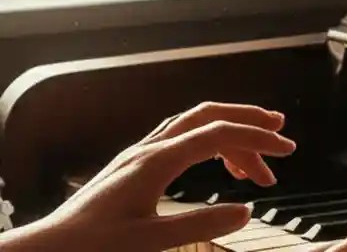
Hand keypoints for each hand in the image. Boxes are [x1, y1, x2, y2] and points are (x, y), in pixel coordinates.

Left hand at [0, 102, 294, 251]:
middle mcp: (149, 149)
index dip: (257, 139)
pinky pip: (180, 138)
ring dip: (229, 132)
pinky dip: (209, 143)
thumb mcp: (152, 241)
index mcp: (157, 161)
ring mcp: (140, 154)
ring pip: (194, 125)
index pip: (219, 134)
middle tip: (281, 132)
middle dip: (248, 120)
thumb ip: (202, 224)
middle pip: (208, 116)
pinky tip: (217, 164)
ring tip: (255, 161)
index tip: (287, 151)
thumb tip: (247, 211)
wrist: (50, 248)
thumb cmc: (95, 245)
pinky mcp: (134, 165)